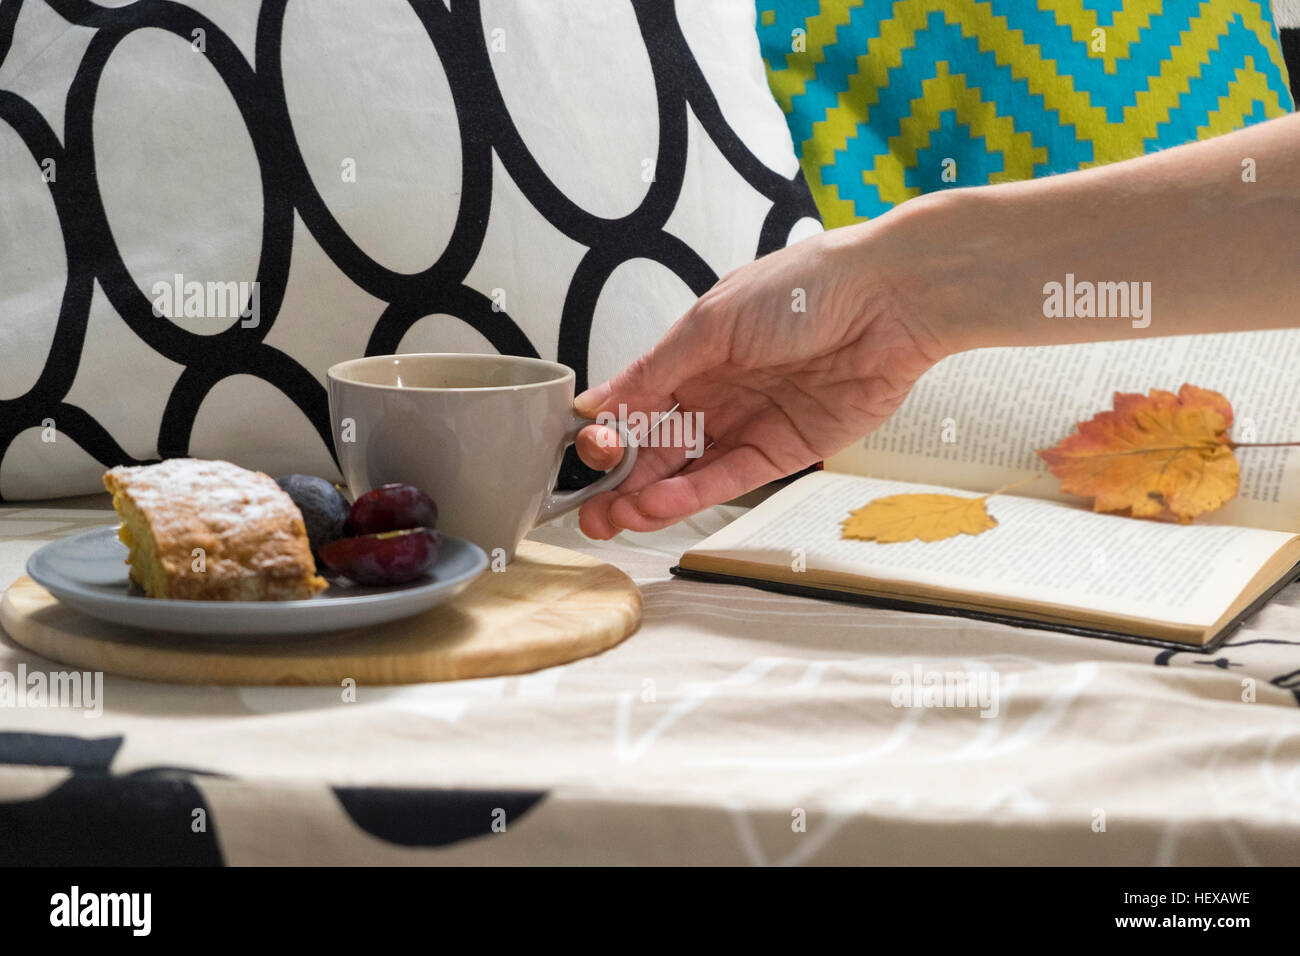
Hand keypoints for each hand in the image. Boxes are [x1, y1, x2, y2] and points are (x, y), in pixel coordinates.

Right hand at [572, 201, 954, 538]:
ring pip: (687, 473)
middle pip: (656, 449)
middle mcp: (715, 393)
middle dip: (619, 482)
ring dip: (649, 497)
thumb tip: (595, 404)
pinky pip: (729, 480)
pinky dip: (693, 495)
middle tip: (588, 514)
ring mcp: (748, 424)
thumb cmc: (803, 288)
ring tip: (616, 518)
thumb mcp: (711, 323)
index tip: (584, 458)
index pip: (635, 406)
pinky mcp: (783, 451)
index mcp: (691, 356)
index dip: (608, 436)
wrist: (887, 299)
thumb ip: (654, 372)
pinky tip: (659, 505)